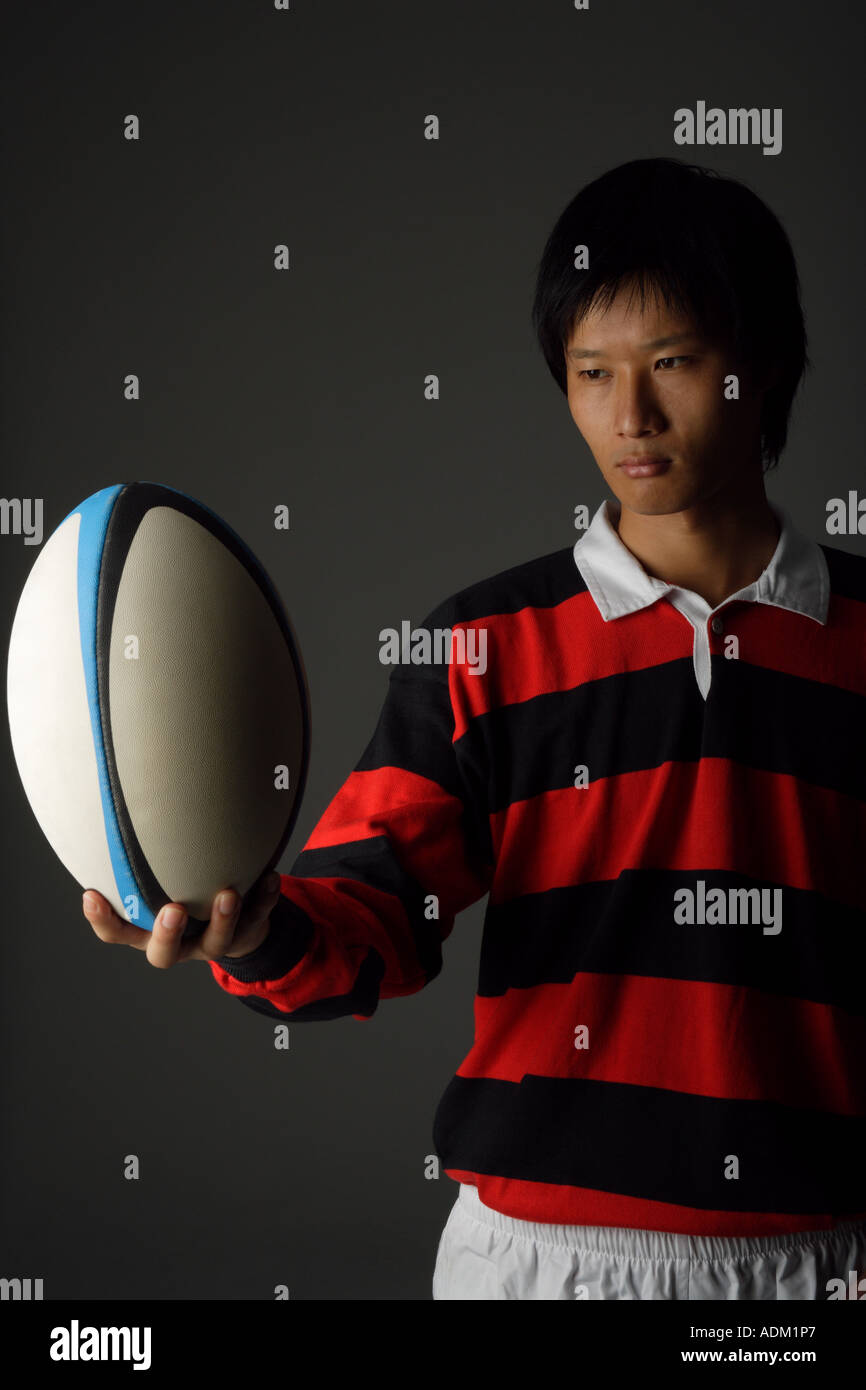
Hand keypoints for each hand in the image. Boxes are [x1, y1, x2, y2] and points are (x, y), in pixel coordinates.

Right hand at [82, 871, 282, 967]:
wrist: (237, 927)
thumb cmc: (184, 892)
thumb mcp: (159, 883)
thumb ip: (142, 860)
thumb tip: (123, 803)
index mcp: (148, 932)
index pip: (118, 933)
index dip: (104, 919)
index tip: (92, 894)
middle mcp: (180, 943)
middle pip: (164, 953)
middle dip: (168, 934)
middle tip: (173, 910)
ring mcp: (213, 942)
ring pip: (217, 942)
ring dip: (223, 919)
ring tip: (228, 893)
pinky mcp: (247, 931)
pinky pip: (258, 918)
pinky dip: (266, 898)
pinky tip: (270, 877)